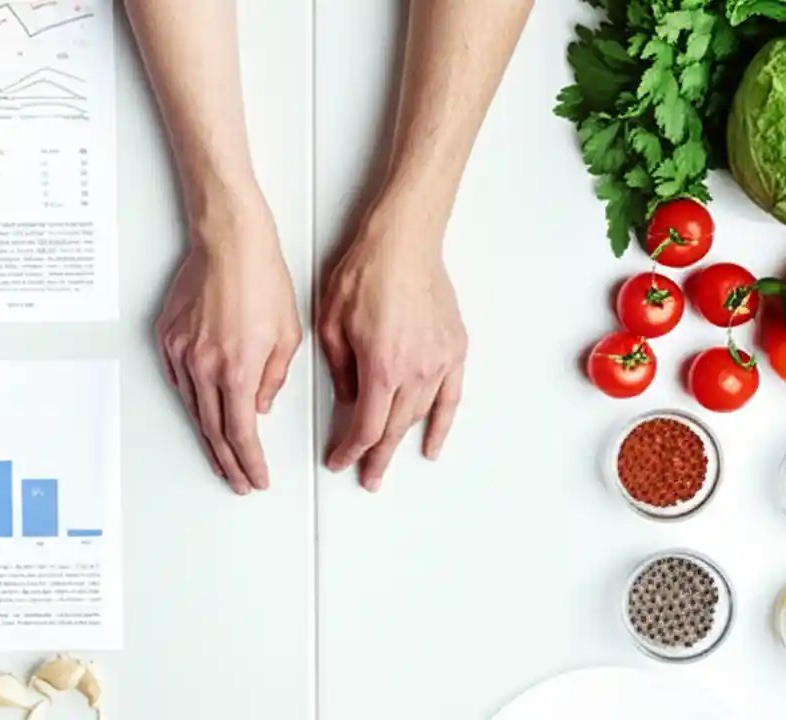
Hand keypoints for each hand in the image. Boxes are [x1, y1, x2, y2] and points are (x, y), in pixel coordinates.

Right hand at [157, 194, 301, 494]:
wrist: (230, 242)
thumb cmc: (262, 278)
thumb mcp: (288, 335)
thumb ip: (273, 378)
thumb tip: (259, 405)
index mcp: (237, 369)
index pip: (241, 433)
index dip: (248, 462)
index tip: (255, 478)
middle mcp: (204, 367)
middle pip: (213, 430)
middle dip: (228, 462)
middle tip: (237, 480)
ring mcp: (181, 354)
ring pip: (193, 409)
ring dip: (208, 438)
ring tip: (221, 457)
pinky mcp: (168, 339)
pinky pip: (179, 381)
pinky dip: (192, 401)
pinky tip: (201, 412)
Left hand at [319, 206, 466, 490]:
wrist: (404, 243)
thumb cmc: (366, 272)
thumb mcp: (331, 323)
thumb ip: (339, 369)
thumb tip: (347, 398)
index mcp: (381, 367)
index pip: (366, 426)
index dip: (351, 450)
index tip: (340, 460)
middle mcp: (415, 371)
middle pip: (393, 428)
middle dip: (376, 456)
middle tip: (366, 477)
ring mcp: (439, 362)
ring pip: (419, 416)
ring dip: (402, 444)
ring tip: (388, 463)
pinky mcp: (455, 350)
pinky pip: (450, 398)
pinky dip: (441, 425)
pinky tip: (432, 445)